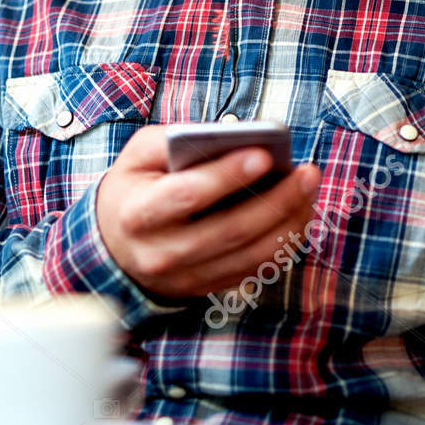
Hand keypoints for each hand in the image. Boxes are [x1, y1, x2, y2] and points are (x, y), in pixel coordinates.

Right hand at [95, 125, 319, 299]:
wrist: (114, 244)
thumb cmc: (135, 187)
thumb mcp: (139, 155)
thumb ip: (174, 140)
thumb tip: (229, 135)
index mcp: (139, 213)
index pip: (188, 195)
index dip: (227, 176)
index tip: (264, 154)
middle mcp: (161, 253)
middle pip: (230, 230)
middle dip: (276, 200)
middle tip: (307, 172)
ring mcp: (185, 278)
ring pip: (249, 255)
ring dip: (289, 223)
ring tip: (310, 190)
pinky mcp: (206, 288)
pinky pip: (254, 269)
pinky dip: (282, 243)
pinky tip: (298, 215)